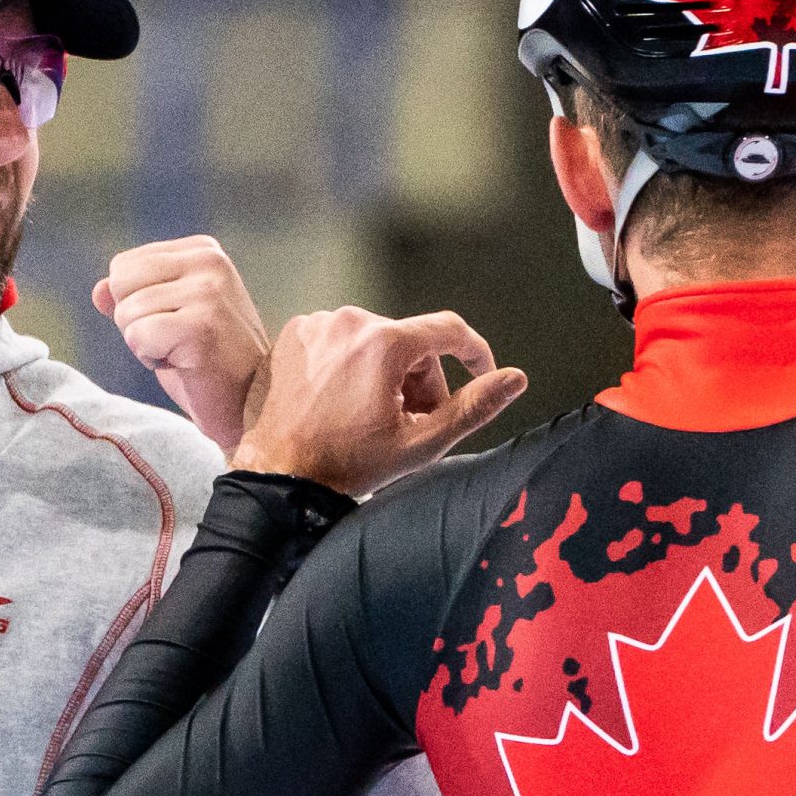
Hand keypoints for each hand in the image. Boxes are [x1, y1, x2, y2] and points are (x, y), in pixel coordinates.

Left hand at [94, 236, 268, 453]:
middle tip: (174, 342)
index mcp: (202, 251)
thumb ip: (134, 297)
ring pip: (127, 312)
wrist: (249, 404)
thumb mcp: (167, 319)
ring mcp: (209, 292)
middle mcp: (209, 262)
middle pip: (120, 282)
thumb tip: (98, 290)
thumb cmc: (206, 363)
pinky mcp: (202, 325)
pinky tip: (185, 365)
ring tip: (183, 354)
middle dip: (134, 321)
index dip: (135, 305)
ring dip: (145, 345)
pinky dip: (151, 359)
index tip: (175, 325)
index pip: (123, 265)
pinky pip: (139, 336)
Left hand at [230, 308, 526, 497]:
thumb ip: (473, 408)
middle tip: (412, 422)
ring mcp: (319, 324)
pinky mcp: (296, 332)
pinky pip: (343, 340)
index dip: (474, 354)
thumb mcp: (420, 443)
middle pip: (411, 342)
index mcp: (385, 344)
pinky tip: (344, 401)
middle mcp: (352, 322)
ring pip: (377, 341)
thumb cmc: (347, 464)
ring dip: (387, 374)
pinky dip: (353, 365)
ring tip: (375, 416)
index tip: (482, 375)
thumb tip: (514, 379)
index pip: (449, 331)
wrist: (281, 473)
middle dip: (421, 381)